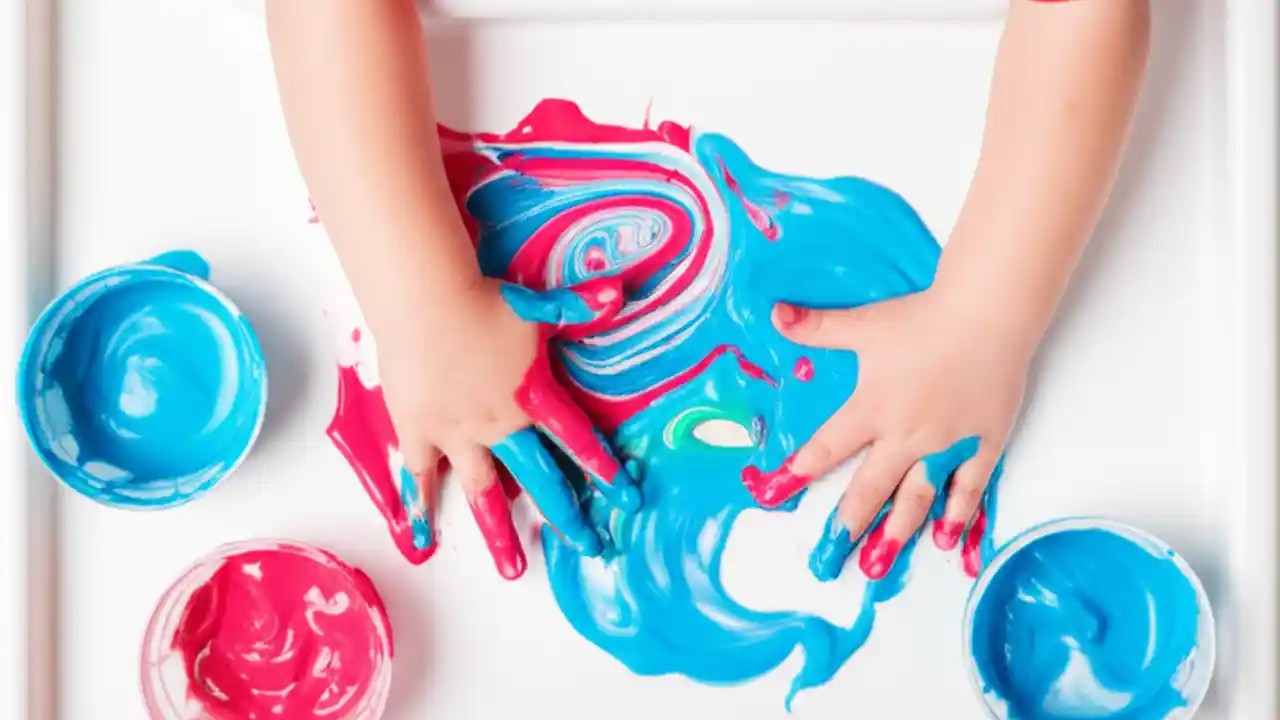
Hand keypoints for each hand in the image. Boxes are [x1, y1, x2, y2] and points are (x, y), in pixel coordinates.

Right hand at [368, 275, 639, 579]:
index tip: (628, 500)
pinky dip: (421, 508)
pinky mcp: (419, 432)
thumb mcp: (538, 306)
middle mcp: (502, 426)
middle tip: (590, 547)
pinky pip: (421, 477)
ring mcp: (459, 435)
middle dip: (568, 516)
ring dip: (500, 533)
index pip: (579, 441)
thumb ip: (579, 306)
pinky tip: (424, 539)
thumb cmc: (483, 302)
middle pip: (541, 480)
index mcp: (534, 399)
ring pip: (485, 493)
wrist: (424, 303)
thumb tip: (623, 291)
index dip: (605, 471)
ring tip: (514, 570)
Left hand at [749, 287, 1028, 580]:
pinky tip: (945, 541)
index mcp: (870, 409)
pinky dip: (956, 517)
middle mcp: (904, 436)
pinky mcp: (982, 446)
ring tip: (879, 565)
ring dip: (896, 534)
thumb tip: (775, 313)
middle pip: (868, 490)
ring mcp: (944, 446)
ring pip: (915, 500)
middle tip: (829, 558)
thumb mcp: (864, 324)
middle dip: (846, 525)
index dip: (800, 472)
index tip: (776, 494)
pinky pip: (967, 490)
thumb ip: (817, 327)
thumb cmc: (924, 319)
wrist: (988, 314)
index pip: (826, 448)